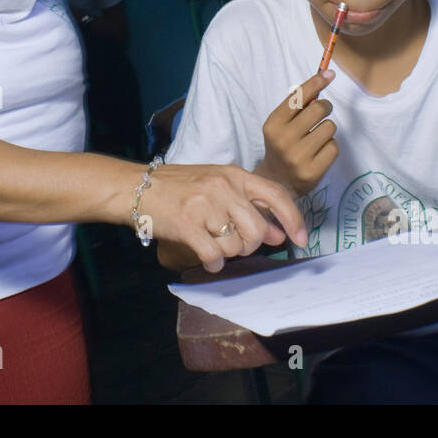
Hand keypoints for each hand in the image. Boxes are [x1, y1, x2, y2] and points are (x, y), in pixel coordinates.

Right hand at [141, 163, 307, 273]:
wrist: (136, 187)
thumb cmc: (178, 187)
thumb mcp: (217, 187)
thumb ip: (249, 207)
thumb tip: (279, 233)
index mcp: (233, 174)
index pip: (275, 196)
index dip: (293, 220)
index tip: (301, 239)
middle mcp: (222, 187)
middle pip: (257, 230)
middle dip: (250, 245)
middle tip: (234, 242)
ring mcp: (204, 205)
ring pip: (236, 246)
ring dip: (227, 253)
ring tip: (211, 243)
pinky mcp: (187, 225)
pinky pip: (214, 256)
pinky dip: (213, 263)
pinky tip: (206, 258)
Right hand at [255, 70, 337, 197]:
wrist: (276, 182)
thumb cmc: (282, 145)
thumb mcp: (280, 124)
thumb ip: (297, 106)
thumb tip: (323, 78)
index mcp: (273, 124)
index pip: (298, 97)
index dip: (316, 83)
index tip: (330, 74)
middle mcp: (284, 139)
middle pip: (319, 109)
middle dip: (325, 107)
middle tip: (322, 112)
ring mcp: (298, 157)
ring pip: (330, 128)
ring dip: (327, 130)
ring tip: (316, 139)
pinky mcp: (313, 171)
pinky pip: (334, 147)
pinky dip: (330, 147)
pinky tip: (318, 153)